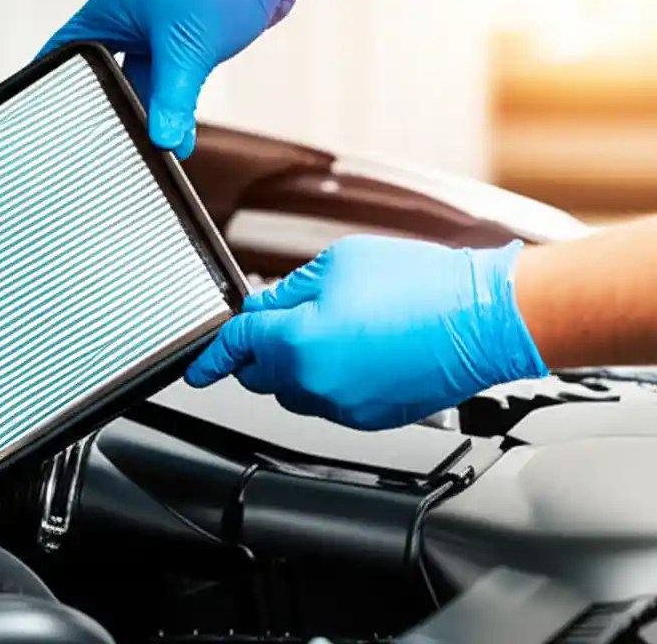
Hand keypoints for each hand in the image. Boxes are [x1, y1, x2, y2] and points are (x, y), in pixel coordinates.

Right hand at [38, 0, 321, 158]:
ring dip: (149, 106)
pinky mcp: (175, 37)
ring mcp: (151, 25)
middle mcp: (127, 12)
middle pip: (104, 69)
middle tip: (107, 134)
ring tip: (155, 140)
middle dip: (112, 101)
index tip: (42, 107)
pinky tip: (176, 129)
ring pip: (138, 78)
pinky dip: (168, 100)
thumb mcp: (190, 52)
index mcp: (112, 4)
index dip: (54, 76)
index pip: (68, 45)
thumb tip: (163, 141)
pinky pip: (162, 76)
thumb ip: (172, 100)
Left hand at [184, 236, 548, 429]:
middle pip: (261, 375)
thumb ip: (286, 291)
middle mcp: (313, 385)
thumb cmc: (420, 285)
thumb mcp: (337, 263)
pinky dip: (333, 379)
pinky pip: (331, 401)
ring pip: (296, 391)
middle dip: (265, 350)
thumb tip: (262, 308)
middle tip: (292, 320)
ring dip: (300, 365)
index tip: (198, 367)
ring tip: (343, 328)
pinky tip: (365, 349)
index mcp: (295, 344)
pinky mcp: (370, 419)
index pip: (237, 346)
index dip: (213, 353)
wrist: (484, 318)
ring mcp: (342, 408)